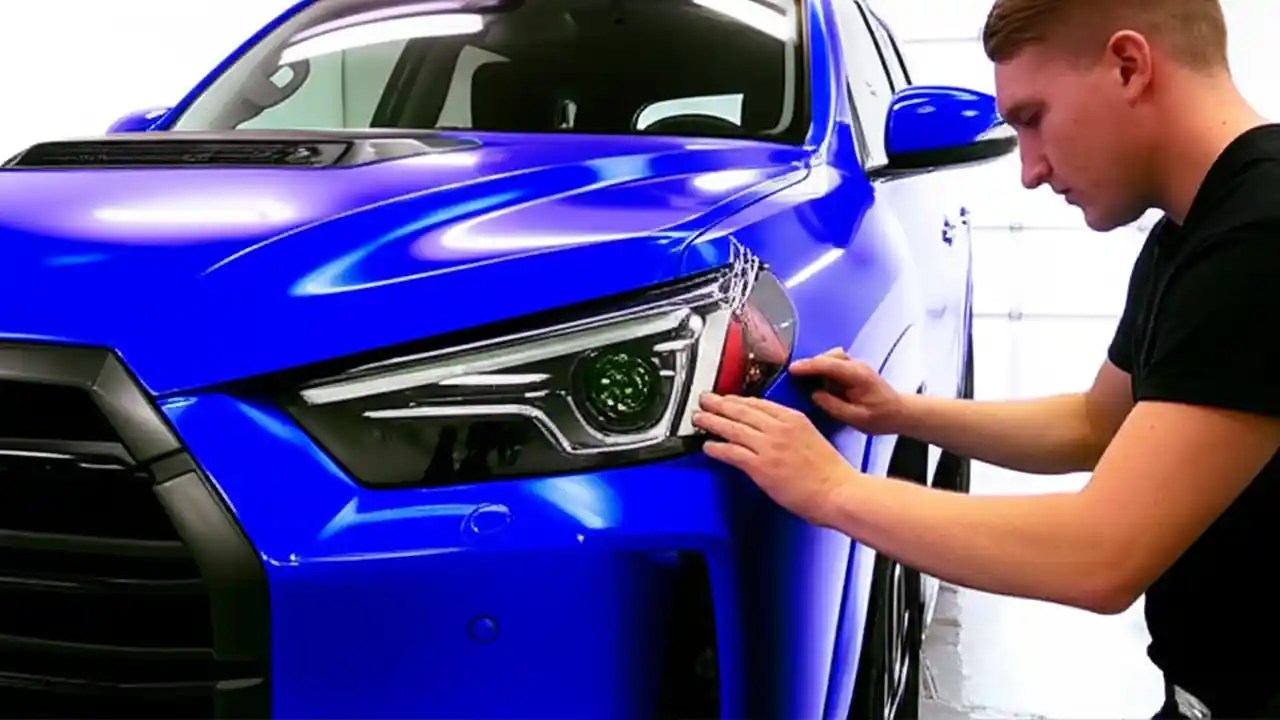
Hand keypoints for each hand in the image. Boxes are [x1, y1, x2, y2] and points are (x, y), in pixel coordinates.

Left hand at [692, 392, 855, 524]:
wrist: (838, 491)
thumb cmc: (830, 472)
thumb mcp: (811, 438)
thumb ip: (790, 432)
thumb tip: (770, 434)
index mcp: (793, 418)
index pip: (758, 403)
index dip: (738, 400)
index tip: (727, 399)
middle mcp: (779, 427)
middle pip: (741, 410)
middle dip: (719, 403)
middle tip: (704, 400)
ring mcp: (769, 446)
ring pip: (732, 427)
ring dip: (712, 421)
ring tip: (699, 418)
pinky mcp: (761, 466)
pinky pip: (732, 452)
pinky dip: (717, 448)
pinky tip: (708, 446)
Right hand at [789, 347, 906, 434]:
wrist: (899, 413)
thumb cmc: (881, 417)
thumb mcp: (857, 418)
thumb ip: (834, 406)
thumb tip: (815, 395)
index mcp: (858, 375)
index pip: (829, 364)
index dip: (809, 366)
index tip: (792, 370)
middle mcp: (855, 366)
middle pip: (829, 356)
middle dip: (811, 364)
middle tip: (795, 377)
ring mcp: (854, 366)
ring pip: (830, 358)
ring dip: (816, 367)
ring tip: (804, 380)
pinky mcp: (851, 371)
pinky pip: (832, 365)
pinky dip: (822, 370)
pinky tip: (816, 382)